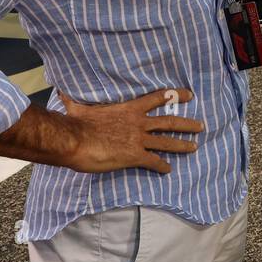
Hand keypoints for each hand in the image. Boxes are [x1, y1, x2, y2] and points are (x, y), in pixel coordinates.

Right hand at [59, 88, 202, 173]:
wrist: (74, 140)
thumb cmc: (75, 123)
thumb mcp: (77, 106)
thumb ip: (74, 99)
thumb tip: (60, 90)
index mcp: (129, 109)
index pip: (158, 98)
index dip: (175, 95)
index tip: (189, 95)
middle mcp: (139, 123)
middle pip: (169, 122)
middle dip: (187, 124)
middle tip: (201, 126)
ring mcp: (138, 140)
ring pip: (167, 142)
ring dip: (182, 145)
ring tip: (194, 147)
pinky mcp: (135, 156)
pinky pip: (153, 162)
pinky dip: (162, 166)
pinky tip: (167, 170)